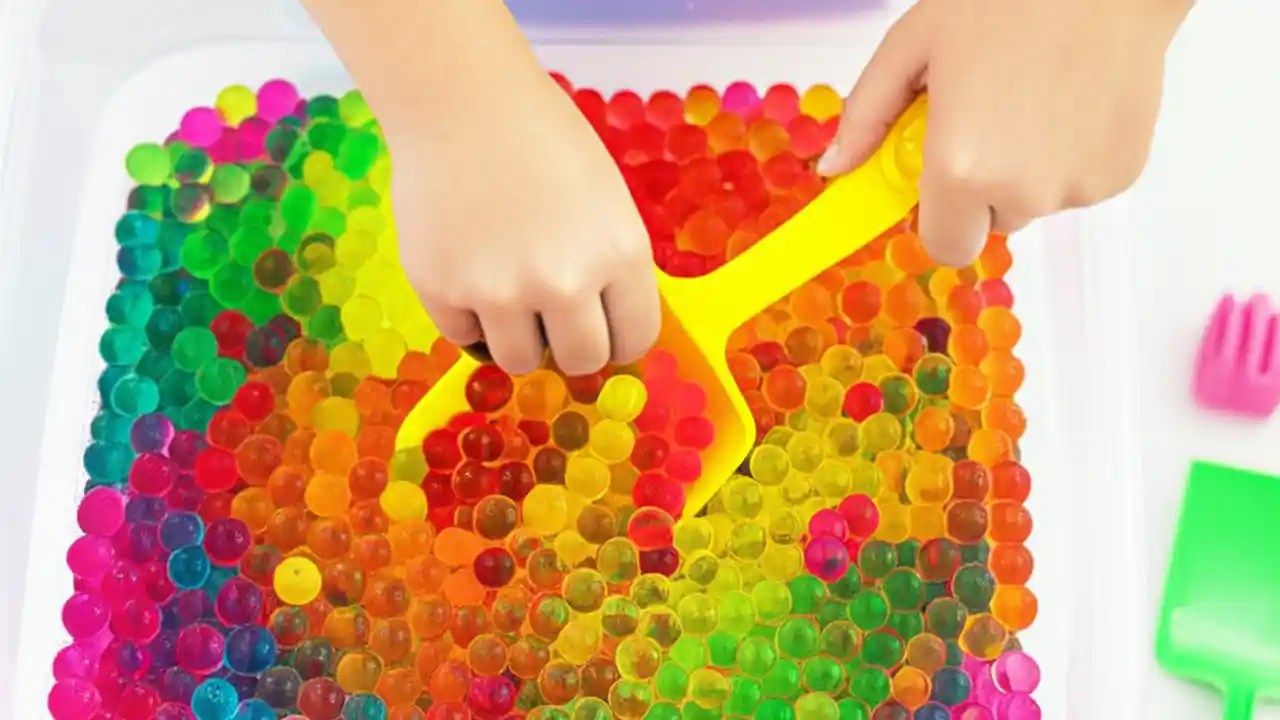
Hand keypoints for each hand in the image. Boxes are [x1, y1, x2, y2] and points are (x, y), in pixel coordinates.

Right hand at [386, 72, 659, 375]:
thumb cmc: (541, 140)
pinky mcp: (443, 291)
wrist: (461, 101)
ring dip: (516, 336)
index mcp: (619, 254)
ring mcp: (500, 292)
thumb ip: (610, 268)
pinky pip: (463, 336)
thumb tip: (606, 330)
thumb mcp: (607, 204)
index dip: (617, 337)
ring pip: (520, 361)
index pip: (635, 340)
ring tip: (506, 289)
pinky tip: (468, 265)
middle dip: (570, 346)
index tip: (601, 330)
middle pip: (581, 361)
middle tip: (552, 317)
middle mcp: (564, 282)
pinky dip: (467, 314)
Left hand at [819, 0, 1191, 264]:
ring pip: (1035, 202)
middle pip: (990, 224)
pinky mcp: (1121, 172)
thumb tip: (836, 166)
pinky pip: (1077, 183)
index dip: (938, 214)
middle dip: (979, 188)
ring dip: (1025, 169)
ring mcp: (1079, 186)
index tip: (938, 176)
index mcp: (963, 168)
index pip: (944, 245)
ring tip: (1030, 97)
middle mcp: (1024, 191)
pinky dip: (1068, 156)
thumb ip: (868, 116)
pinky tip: (1067, 100)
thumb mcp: (913, 46)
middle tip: (984, 119)